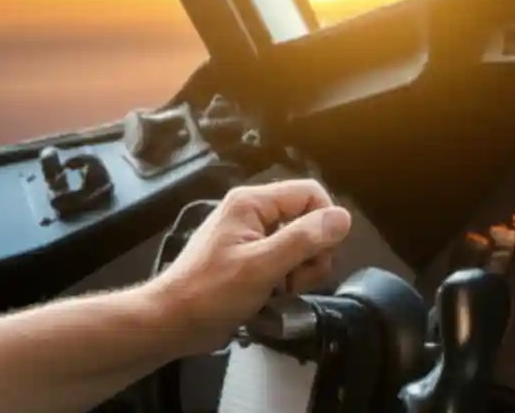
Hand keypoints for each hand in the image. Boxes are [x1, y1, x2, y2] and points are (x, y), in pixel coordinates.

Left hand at [146, 179, 351, 355]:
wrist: (171, 323)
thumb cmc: (211, 293)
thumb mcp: (261, 266)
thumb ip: (303, 239)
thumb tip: (343, 218)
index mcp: (252, 203)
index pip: (310, 192)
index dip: (325, 222)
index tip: (321, 255)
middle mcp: (253, 212)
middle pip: (308, 220)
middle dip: (311, 254)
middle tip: (293, 280)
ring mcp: (251, 236)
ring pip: (300, 244)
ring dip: (299, 271)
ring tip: (278, 291)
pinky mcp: (250, 258)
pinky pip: (284, 261)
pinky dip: (285, 280)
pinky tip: (271, 296)